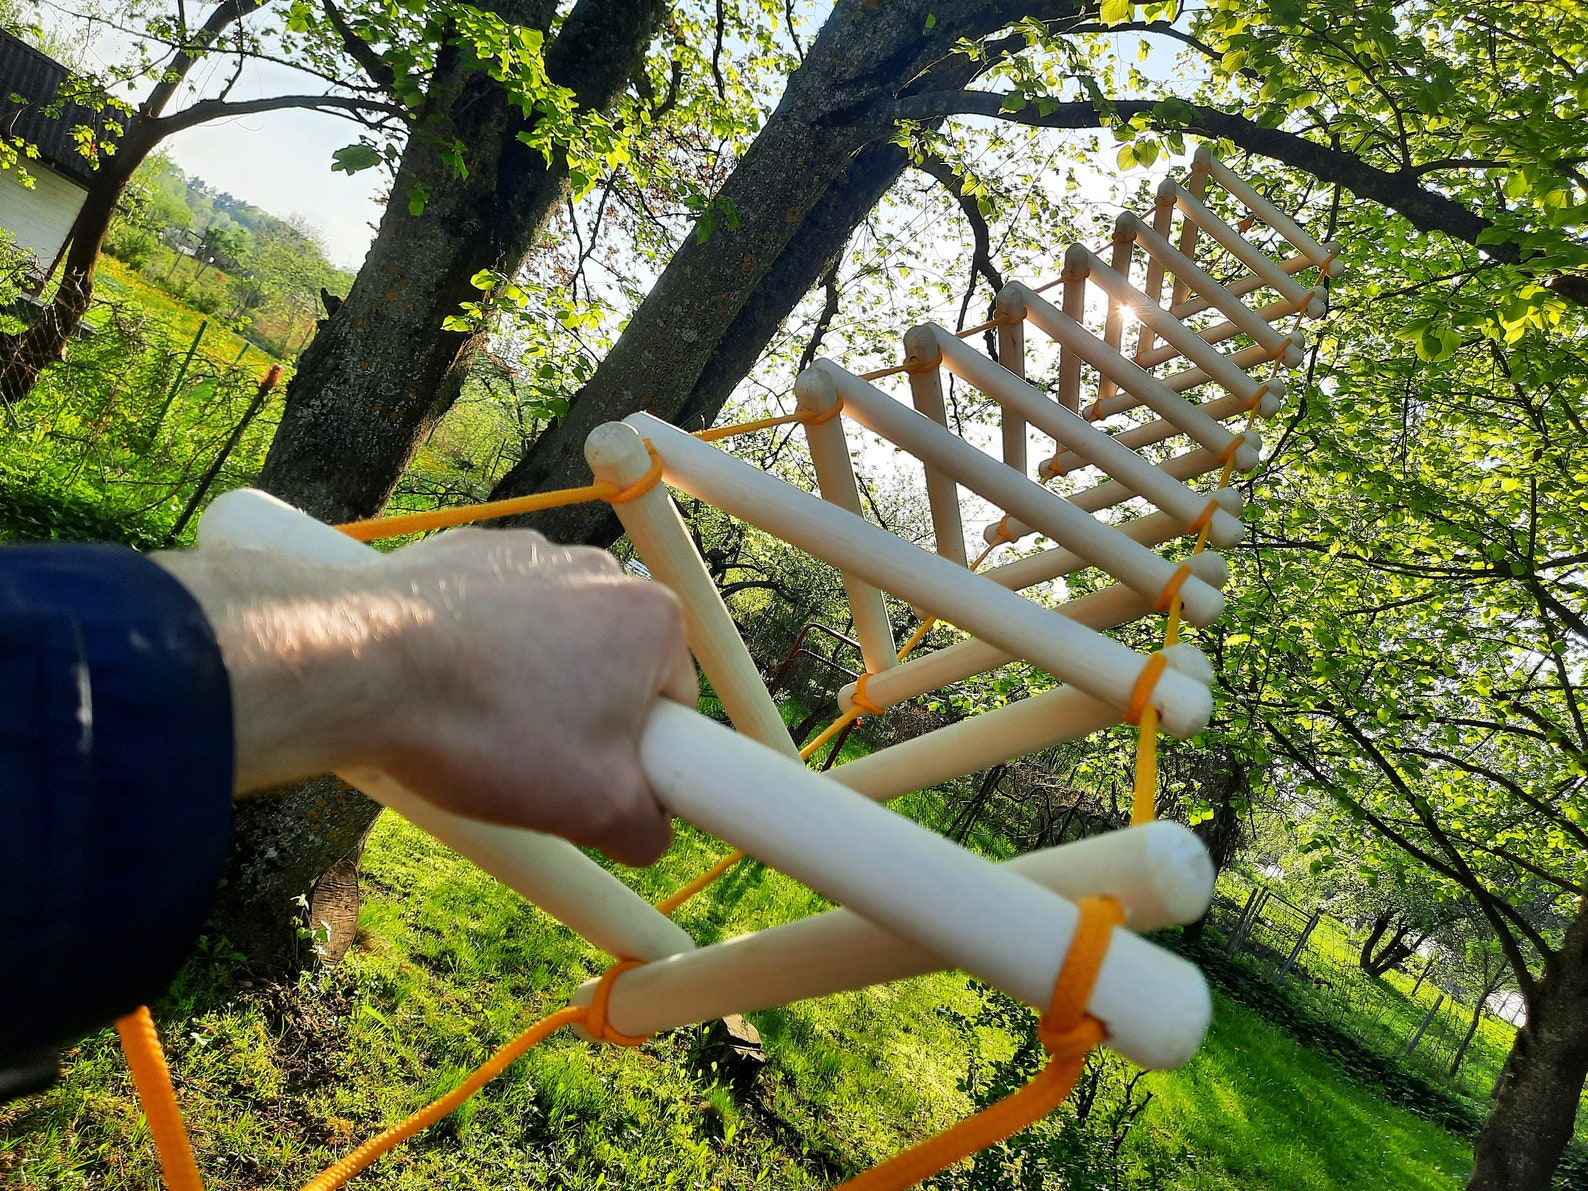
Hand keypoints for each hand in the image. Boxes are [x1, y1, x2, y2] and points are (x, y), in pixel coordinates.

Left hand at [156, 530, 695, 865]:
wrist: (359, 665)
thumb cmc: (487, 728)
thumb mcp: (594, 808)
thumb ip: (648, 827)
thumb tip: (648, 832)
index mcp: (652, 618)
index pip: (675, 704)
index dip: (644, 757)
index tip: (597, 782)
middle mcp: (599, 569)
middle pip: (613, 667)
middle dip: (583, 718)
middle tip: (534, 764)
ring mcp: (529, 553)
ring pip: (550, 641)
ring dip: (528, 686)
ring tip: (478, 730)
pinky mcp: (467, 554)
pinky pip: (492, 616)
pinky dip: (477, 652)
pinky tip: (444, 692)